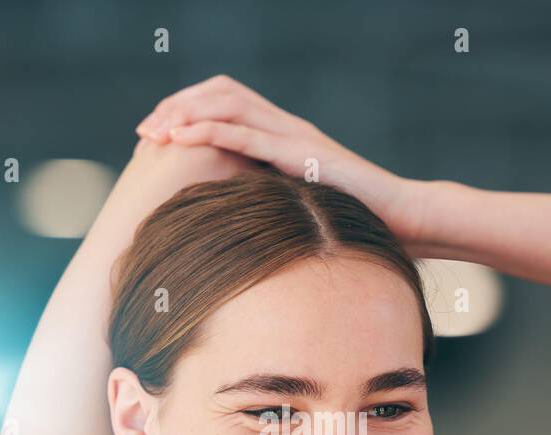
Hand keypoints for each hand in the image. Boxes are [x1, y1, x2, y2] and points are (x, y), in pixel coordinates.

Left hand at [135, 75, 427, 248]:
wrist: (403, 219)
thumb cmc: (358, 221)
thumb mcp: (304, 209)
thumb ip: (275, 203)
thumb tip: (241, 225)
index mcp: (285, 136)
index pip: (227, 102)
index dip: (188, 111)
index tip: (157, 136)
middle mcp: (287, 126)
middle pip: (221, 92)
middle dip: (178, 106)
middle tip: (146, 131)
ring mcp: (295, 136)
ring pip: (230, 104)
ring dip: (187, 113)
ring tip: (157, 132)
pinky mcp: (302, 154)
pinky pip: (249, 133)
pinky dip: (211, 130)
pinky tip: (183, 138)